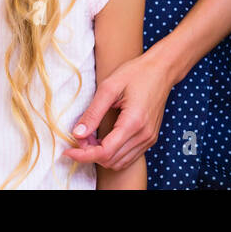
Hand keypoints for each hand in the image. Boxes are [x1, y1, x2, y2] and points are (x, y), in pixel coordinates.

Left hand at [63, 52, 172, 170]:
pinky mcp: (150, 138)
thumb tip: (77, 134)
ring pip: (119, 162)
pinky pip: (128, 156)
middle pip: (110, 160)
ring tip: (90, 137)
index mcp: (133, 122)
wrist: (162, 69)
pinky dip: (112, 153)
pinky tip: (104, 139)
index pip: (105, 152)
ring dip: (101, 155)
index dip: (83, 155)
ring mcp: (149, 138)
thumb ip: (93, 113)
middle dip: (90, 153)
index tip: (68, 150)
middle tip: (80, 136)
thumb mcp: (109, 87)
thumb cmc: (137, 73)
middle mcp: (143, 135)